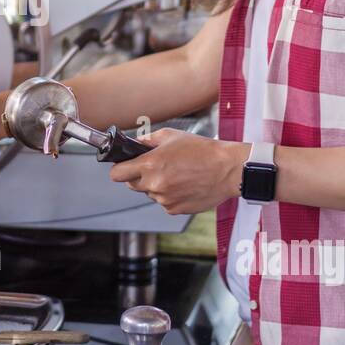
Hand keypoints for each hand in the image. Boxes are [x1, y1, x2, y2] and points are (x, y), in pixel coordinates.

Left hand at [108, 129, 249, 215]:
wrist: (228, 169)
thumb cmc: (203, 150)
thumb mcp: (171, 136)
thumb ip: (148, 140)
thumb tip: (134, 143)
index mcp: (149, 165)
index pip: (117, 174)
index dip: (119, 170)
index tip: (123, 167)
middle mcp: (154, 185)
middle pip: (132, 185)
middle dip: (139, 176)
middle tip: (156, 167)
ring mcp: (165, 199)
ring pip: (150, 194)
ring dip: (157, 186)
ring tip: (177, 174)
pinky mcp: (175, 209)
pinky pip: (164, 202)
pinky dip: (170, 195)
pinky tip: (184, 185)